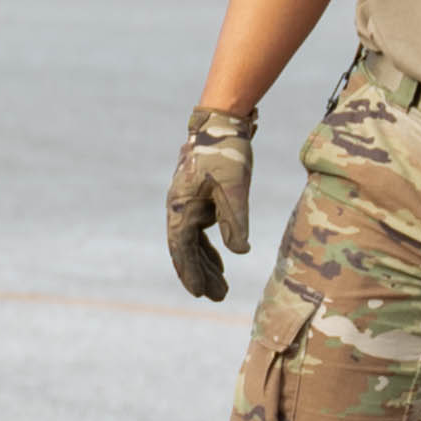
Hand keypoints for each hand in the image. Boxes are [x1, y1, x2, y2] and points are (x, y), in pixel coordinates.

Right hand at [166, 108, 256, 301]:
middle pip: (186, 250)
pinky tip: (222, 263)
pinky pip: (201, 233)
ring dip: (206, 265)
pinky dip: (210, 249)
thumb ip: (236, 220)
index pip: (182, 247)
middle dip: (200, 275)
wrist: (221, 122)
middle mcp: (180, 208)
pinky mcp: (201, 201)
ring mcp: (190, 205)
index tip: (199, 293)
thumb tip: (240, 252)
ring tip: (221, 288)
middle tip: (216, 297)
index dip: (190, 271)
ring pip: (194, 243)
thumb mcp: (235, 186)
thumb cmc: (226, 152)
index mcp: (181, 206)